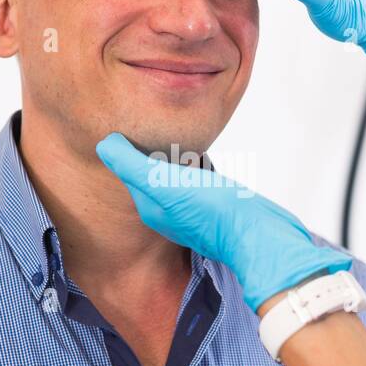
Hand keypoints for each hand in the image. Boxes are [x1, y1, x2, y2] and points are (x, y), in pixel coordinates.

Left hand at [95, 132, 350, 312]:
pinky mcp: (217, 206)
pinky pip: (199, 180)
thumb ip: (133, 166)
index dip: (134, 149)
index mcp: (151, 208)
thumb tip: (105, 144)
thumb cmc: (214, 210)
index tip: (141, 131)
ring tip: (187, 151)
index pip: (132, 171)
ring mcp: (194, 211)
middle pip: (154, 172)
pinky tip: (206, 164)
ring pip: (177, 174)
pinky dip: (200, 167)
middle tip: (167, 139)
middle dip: (158, 154)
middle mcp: (169, 213)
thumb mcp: (165, 184)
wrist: (261, 234)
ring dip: (181, 158)